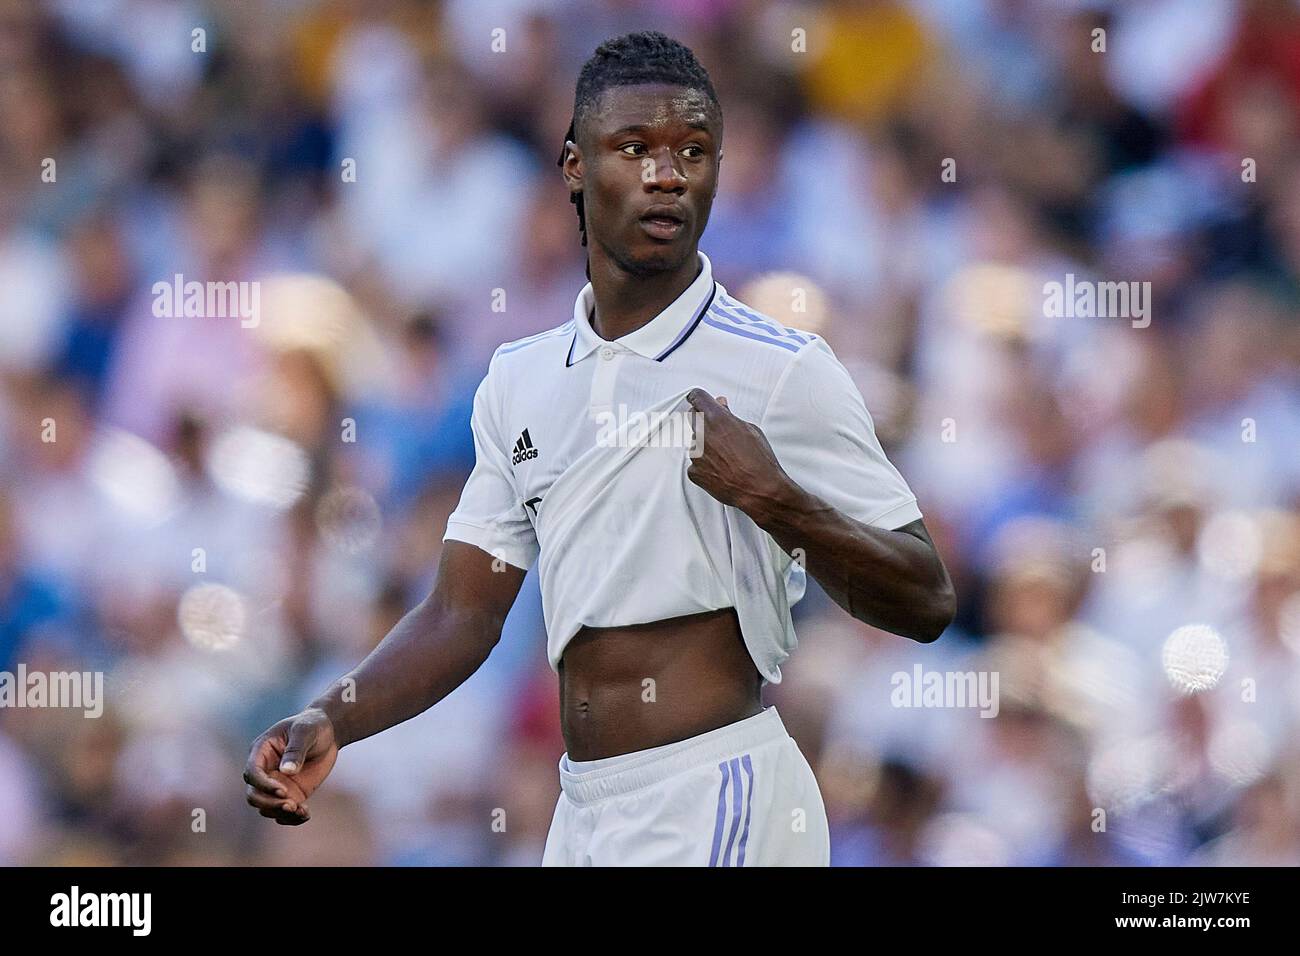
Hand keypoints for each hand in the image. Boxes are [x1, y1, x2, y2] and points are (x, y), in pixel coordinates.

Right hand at [243, 709, 338, 825]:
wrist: (327, 733)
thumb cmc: (312, 726)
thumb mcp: (305, 731)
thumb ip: (296, 749)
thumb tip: (286, 771)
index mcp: (261, 752)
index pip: (252, 773)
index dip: (263, 785)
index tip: (283, 790)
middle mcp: (264, 771)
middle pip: (254, 795)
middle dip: (270, 803)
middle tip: (292, 805)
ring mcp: (275, 785)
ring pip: (267, 807)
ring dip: (281, 813)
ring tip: (302, 811)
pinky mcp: (290, 794)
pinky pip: (284, 812)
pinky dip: (292, 818)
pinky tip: (305, 814)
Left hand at [685, 388, 792, 513]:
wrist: (759, 489)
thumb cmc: (759, 461)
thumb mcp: (750, 430)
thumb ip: (730, 416)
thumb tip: (722, 407)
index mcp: (716, 418)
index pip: (697, 398)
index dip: (698, 399)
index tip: (698, 400)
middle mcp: (702, 434)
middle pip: (692, 418)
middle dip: (702, 420)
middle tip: (718, 430)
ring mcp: (696, 453)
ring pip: (695, 443)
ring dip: (706, 446)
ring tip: (727, 457)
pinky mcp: (694, 471)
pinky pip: (695, 464)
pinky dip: (705, 466)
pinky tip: (721, 469)